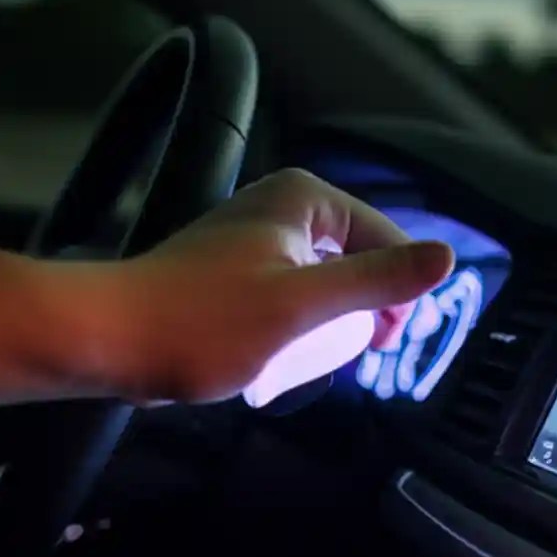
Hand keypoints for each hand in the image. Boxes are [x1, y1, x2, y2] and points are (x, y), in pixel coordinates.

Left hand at [108, 169, 454, 403]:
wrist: (111, 339)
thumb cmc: (204, 324)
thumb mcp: (305, 306)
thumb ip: (377, 281)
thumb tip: (445, 258)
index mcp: (304, 198)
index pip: (387, 238)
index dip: (396, 293)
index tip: (380, 343)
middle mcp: (282, 206)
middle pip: (357, 258)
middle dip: (361, 309)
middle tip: (348, 354)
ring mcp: (256, 237)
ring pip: (325, 281)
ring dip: (329, 323)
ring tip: (308, 357)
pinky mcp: (235, 271)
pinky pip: (292, 294)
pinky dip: (298, 325)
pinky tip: (281, 355)